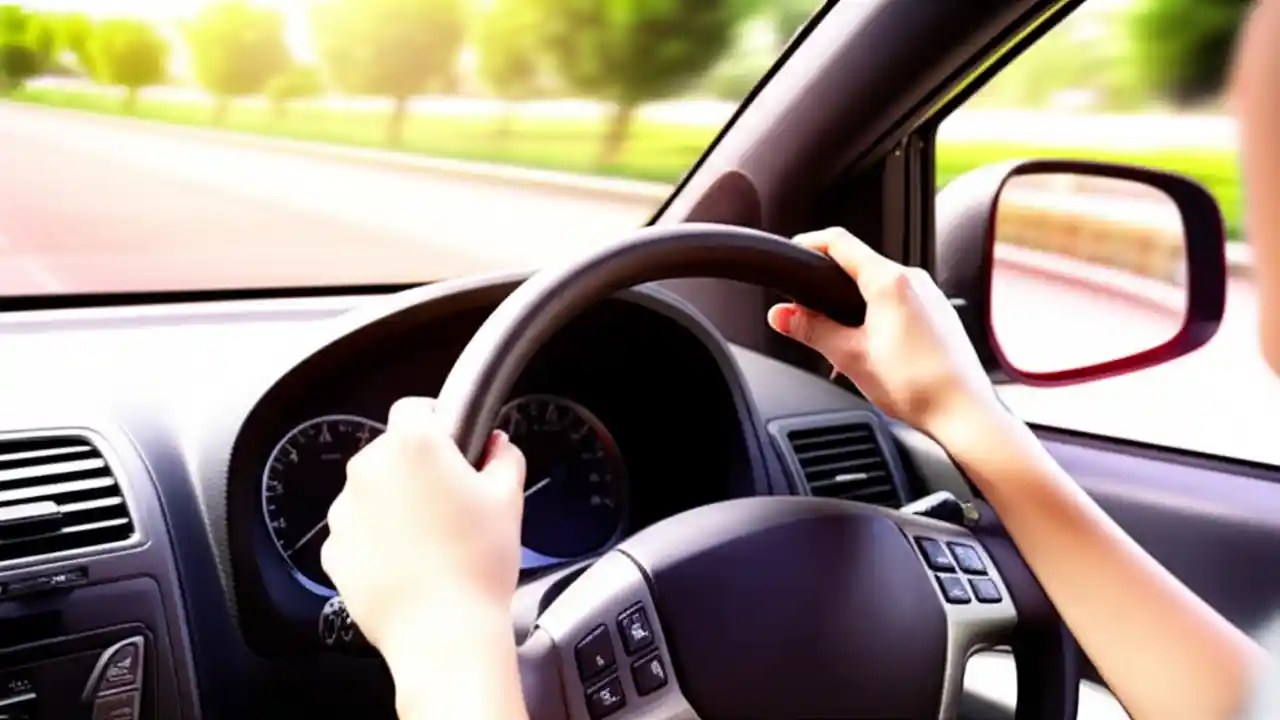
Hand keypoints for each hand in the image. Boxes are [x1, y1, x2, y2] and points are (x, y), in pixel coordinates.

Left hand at [321, 397, 525, 662]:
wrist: (444, 633)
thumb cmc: (477, 565)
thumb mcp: (508, 499)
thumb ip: (503, 456)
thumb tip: (496, 446)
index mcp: (413, 446)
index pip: (415, 407)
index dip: (439, 421)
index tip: (455, 444)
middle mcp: (369, 471)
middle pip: (392, 452)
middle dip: (418, 469)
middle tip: (453, 501)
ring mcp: (345, 512)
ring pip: (373, 492)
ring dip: (395, 505)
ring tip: (433, 540)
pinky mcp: (333, 550)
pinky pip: (358, 531)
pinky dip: (377, 540)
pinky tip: (410, 563)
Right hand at [767, 227, 1002, 440]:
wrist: (963, 412)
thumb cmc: (917, 386)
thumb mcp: (850, 357)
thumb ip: (811, 330)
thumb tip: (780, 315)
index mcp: (890, 281)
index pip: (840, 242)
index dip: (810, 243)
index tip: (795, 252)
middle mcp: (915, 280)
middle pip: (860, 265)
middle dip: (831, 286)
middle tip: (809, 312)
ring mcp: (931, 296)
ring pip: (880, 287)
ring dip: (856, 306)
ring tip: (844, 343)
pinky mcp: (939, 314)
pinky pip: (901, 303)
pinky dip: (879, 317)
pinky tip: (874, 351)